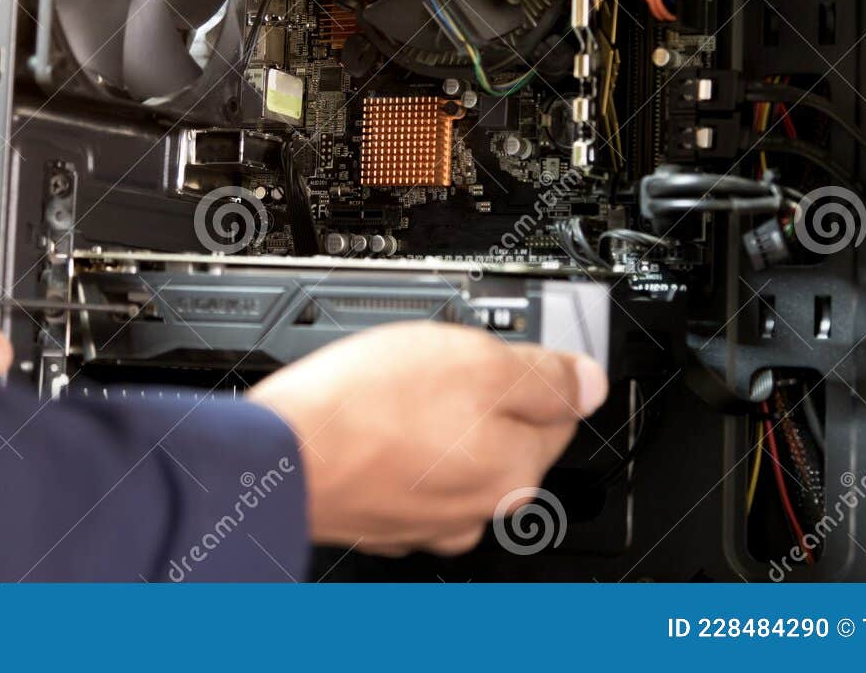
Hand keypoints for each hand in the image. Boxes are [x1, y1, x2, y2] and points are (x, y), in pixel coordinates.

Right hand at [248, 320, 606, 555]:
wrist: (277, 459)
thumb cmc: (367, 409)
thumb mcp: (475, 358)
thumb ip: (542, 374)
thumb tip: (588, 381)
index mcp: (514, 470)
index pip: (559, 411)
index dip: (534, 367)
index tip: (505, 347)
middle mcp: (476, 508)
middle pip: (503, 434)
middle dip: (480, 395)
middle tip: (439, 359)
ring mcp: (425, 519)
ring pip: (451, 454)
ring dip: (435, 422)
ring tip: (394, 386)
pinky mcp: (378, 518)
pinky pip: (404, 473)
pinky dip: (394, 447)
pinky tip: (369, 420)